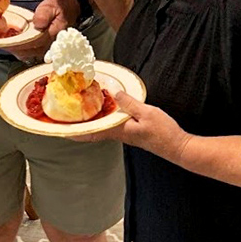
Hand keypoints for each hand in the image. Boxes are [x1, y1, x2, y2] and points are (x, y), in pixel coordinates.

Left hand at [3, 0, 78, 61]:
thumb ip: (45, 13)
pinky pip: (30, 53)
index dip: (21, 43)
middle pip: (30, 51)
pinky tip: (12, 45)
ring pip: (29, 54)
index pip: (35, 42)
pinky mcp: (43, 48)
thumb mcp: (54, 5)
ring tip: (5, 44)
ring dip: (16, 51)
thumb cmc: (60, 7)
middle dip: (15, 49)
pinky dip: (20, 50)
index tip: (8, 42)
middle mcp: (51, 44)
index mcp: (54, 33)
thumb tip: (37, 24)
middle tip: (1, 44)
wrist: (69, 10)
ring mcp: (47, 48)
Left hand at [74, 92, 190, 161]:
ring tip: (82, 111)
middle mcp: (120, 134)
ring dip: (92, 121)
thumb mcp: (147, 113)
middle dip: (80, 125)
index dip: (76, 132)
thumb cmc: (164, 133)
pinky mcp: (133, 132)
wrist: (178, 147)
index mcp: (120, 131)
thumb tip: (115, 94)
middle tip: (67, 117)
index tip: (61, 131)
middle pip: (94, 130)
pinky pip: (113, 125)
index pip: (92, 132)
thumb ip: (130, 103)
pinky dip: (106, 118)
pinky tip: (107, 110)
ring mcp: (127, 134)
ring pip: (103, 127)